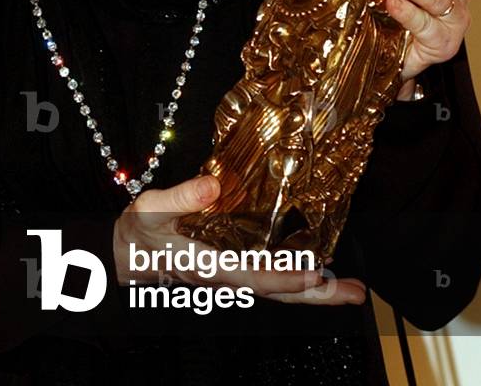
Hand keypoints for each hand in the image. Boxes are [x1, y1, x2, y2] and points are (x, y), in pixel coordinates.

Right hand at [112, 174, 365, 304]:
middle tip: (356, 293)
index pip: (254, 276)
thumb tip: (213, 186)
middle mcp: (227, 278)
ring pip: (278, 288)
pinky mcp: (232, 269)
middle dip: (318, 295)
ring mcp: (231, 276)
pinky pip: (270, 278)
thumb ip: (180, 197)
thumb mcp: (151, 209)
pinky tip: (316, 269)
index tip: (315, 273)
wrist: (124, 255)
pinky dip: (296, 277)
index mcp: (209, 267)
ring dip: (315, 289)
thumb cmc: (138, 232)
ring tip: (350, 286)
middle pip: (278, 292)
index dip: (286, 276)